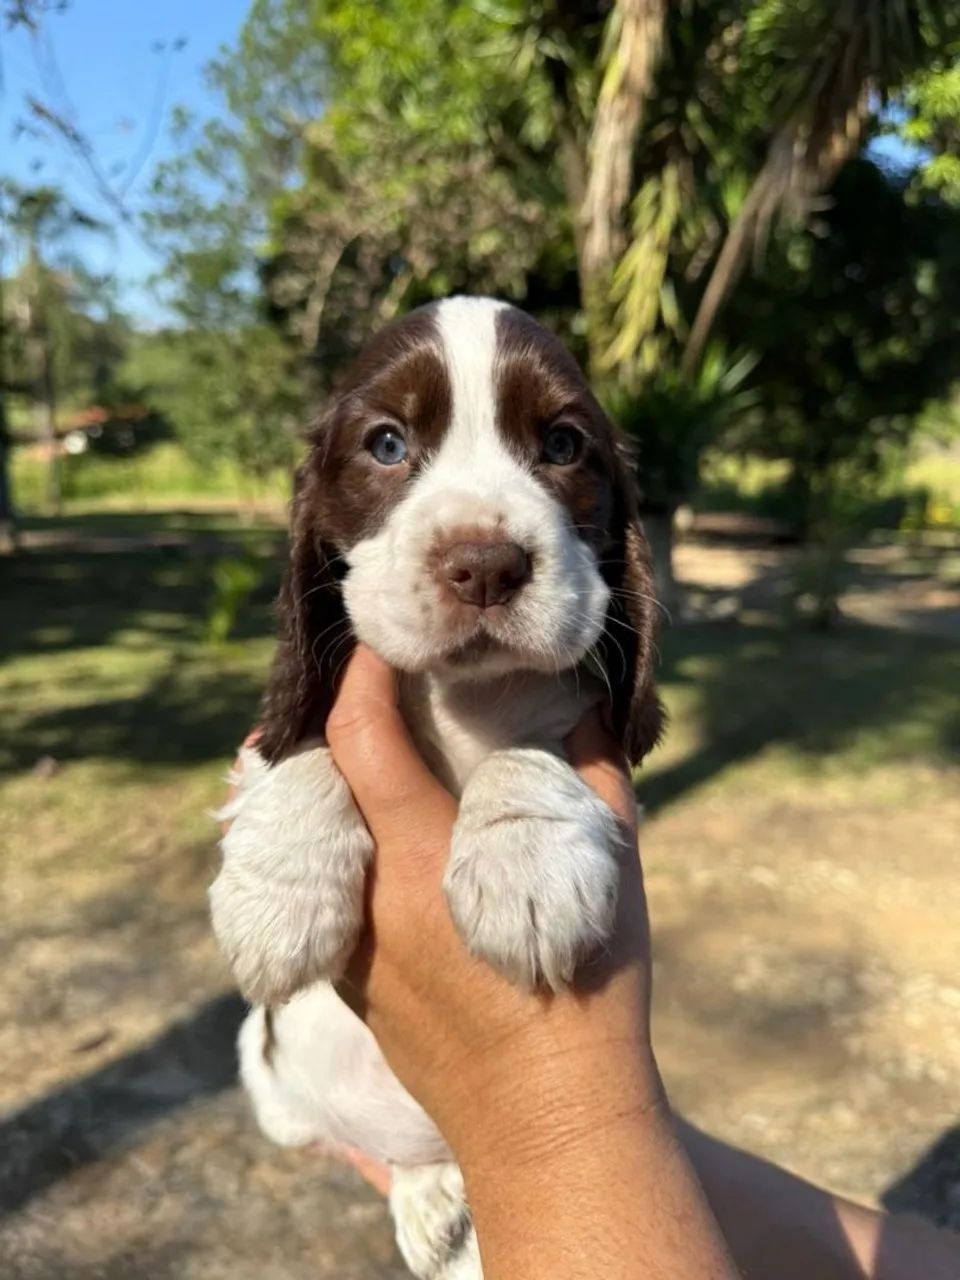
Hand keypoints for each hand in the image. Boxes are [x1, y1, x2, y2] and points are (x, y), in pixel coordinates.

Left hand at [326, 645, 660, 1174]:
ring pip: (317, 834)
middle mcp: (364, 900)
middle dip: (342, 717)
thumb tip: (586, 707)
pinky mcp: (349, 984)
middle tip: (380, 684)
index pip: (361, 738)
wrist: (554, 1127)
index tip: (386, 643)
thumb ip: (594, 774)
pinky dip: (350, 841)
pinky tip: (389, 834)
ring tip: (384, 749)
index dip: (363, 675)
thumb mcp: (607, 872)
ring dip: (342, 780)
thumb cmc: (590, 995)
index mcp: (420, 864)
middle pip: (320, 777)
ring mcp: (347, 947)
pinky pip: (330, 888)